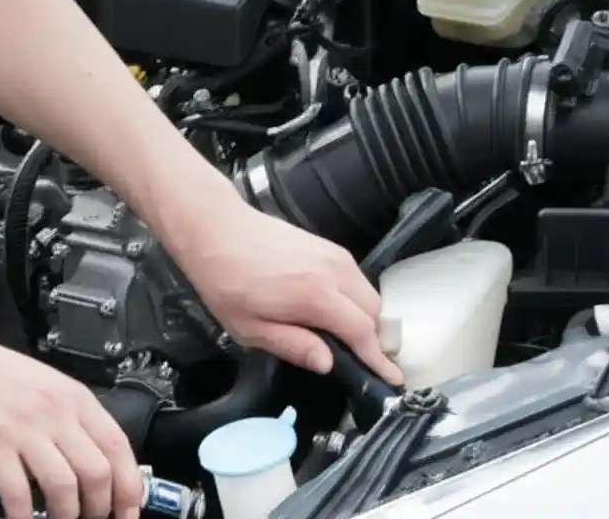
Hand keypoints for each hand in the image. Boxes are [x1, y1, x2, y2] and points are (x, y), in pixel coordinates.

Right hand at [0, 326, 141, 518]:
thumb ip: (68, 417)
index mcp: (73, 396)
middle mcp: (55, 412)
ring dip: (67, 516)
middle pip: (98, 473)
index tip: (129, 512)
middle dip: (100, 509)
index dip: (130, 488)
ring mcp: (23, 430)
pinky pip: (19, 495)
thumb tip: (91, 459)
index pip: (118, 447)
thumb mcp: (41, 383)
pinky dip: (24, 518)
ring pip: (65, 488)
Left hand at [172, 201, 403, 385]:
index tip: (393, 379)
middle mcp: (334, 272)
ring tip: (346, 339)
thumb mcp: (250, 328)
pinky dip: (356, 299)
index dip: (379, 359)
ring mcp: (334, 254)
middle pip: (374, 312)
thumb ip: (294, 346)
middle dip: (374, 340)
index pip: (363, 332)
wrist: (215, 229)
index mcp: (316, 296)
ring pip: (369, 293)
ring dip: (366, 318)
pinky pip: (356, 278)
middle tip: (362, 363)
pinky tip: (334, 311)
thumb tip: (329, 364)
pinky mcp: (328, 246)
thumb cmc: (226, 281)